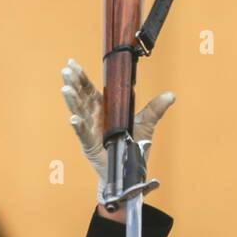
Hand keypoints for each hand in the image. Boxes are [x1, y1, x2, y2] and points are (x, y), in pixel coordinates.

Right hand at [60, 58, 175, 203]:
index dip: (81, 77)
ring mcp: (90, 131)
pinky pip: (83, 135)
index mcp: (103, 109)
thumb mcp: (146, 125)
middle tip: (66, 71)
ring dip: (72, 101)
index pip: (89, 90)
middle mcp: (94, 118)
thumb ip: (155, 109)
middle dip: (73, 84)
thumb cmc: (132, 148)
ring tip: (66, 89)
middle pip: (81, 97)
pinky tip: (73, 119)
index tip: (72, 63)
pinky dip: (78, 127)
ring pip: (79, 113)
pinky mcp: (90, 146)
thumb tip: (171, 95)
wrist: (130, 172)